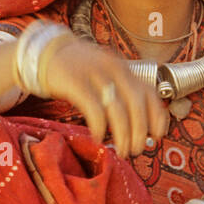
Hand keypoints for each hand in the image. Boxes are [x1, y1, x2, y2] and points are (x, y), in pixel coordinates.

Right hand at [44, 38, 169, 155]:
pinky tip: (99, 138)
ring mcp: (94, 74)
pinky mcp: (75, 82)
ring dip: (123, 134)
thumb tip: (139, 127)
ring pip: (117, 108)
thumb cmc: (78, 72)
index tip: (157, 135)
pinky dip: (100, 126)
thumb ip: (121, 94)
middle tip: (136, 150)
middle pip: (136, 103)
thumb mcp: (105, 76)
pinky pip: (93, 107)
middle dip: (140, 131)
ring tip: (122, 151)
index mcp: (124, 69)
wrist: (46, 52)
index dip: (157, 116)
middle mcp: (113, 69)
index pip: (150, 92)